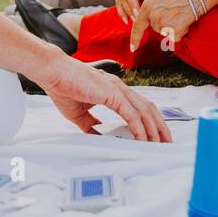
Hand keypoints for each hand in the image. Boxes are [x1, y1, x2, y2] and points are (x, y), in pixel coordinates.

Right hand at [30, 58, 171, 142]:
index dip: (149, 121)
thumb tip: (98, 136)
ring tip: (158, 144)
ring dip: (154, 129)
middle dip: (159, 126)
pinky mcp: (112, 94)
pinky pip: (131, 114)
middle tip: (165, 142)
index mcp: (113, 90)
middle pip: (148, 108)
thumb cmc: (62, 87)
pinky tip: (142, 139)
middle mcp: (120, 88)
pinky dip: (139, 128)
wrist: (52, 72)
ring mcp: (118, 89)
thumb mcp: (79, 114)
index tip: (154, 136)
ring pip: (144, 111)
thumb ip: (91, 125)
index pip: (139, 106)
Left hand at [128, 0, 217, 51]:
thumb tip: (152, 18)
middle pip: (156, 29)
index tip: (133, 48)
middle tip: (175, 12)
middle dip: (165, 24)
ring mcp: (162, 23)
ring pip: (166, 34)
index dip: (135, 38)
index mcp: (147, 5)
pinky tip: (185, 21)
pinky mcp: (173, 30)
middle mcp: (152, 15)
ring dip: (174, 28)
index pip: (137, 25)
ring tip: (181, 14)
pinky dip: (181, 32)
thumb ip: (153, 8)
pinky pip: (175, 38)